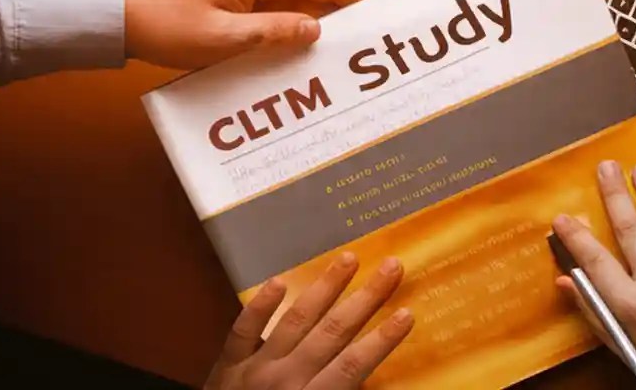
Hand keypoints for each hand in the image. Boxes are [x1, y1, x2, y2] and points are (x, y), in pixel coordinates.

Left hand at [126, 0, 396, 68]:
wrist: (121, 21)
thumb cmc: (163, 19)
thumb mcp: (220, 35)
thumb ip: (271, 33)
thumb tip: (316, 32)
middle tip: (386, 17)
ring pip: (307, 2)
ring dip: (332, 18)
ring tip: (362, 38)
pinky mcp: (248, 12)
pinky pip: (289, 19)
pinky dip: (308, 32)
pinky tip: (323, 52)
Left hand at [204, 253, 413, 389]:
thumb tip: (373, 382)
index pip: (354, 365)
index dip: (382, 340)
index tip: (407, 312)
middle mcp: (287, 379)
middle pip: (333, 333)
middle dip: (365, 299)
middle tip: (391, 266)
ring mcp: (255, 368)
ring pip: (296, 321)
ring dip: (325, 288)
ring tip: (349, 258)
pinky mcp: (228, 363)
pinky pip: (242, 330)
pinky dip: (260, 306)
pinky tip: (279, 280)